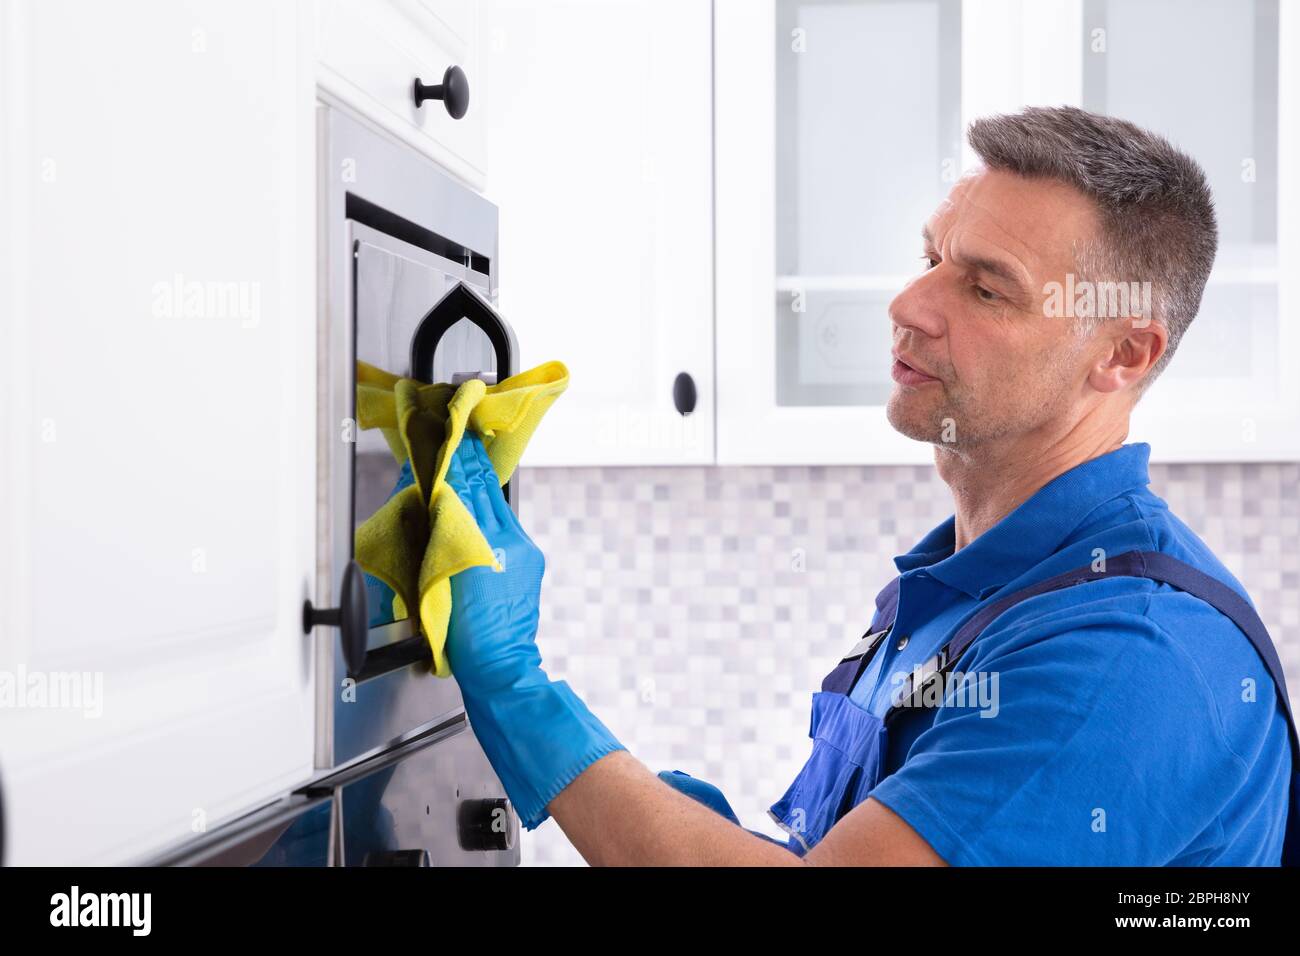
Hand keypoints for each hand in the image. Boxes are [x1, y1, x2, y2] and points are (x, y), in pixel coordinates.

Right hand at [444, 432, 623, 828]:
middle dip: (469, 468)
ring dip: (477, 493)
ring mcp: (521, 556)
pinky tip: (474, 518)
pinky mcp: (525, 568)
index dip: (458, 457)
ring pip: (494, 512)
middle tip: (456, 436)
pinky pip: (503, 533)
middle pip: (485, 493)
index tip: (451, 428)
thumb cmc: (470, 636)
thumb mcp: (447, 577)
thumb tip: (443, 493)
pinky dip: (486, 521)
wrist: (500, 671)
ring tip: (462, 469)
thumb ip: (447, 531)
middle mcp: (512, 543)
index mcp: (491, 541)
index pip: (470, 486)